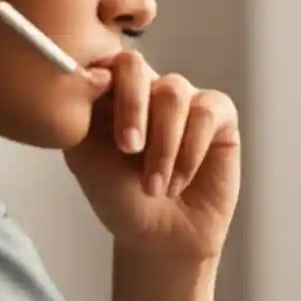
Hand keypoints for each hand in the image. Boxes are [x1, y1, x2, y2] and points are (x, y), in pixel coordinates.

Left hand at [64, 51, 241, 262]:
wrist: (160, 239)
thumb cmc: (120, 200)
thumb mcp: (85, 157)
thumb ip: (81, 113)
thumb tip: (98, 74)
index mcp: (107, 92)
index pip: (99, 62)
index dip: (102, 90)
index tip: (105, 130)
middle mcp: (145, 88)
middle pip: (135, 66)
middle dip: (131, 109)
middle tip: (129, 150)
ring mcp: (184, 100)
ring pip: (173, 93)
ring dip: (163, 145)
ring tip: (156, 187)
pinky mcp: (219, 116)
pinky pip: (207, 113)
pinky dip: (190, 152)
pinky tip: (179, 183)